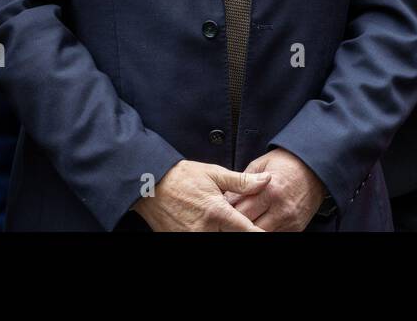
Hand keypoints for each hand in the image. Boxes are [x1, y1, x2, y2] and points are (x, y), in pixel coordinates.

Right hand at [132, 160, 269, 231]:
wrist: (150, 185)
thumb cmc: (183, 177)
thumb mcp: (214, 173)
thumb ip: (241, 182)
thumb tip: (266, 181)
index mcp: (217, 212)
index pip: (248, 231)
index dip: (260, 233)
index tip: (267, 233)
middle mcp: (205, 230)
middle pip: (234, 239)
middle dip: (240, 232)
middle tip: (242, 223)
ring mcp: (192, 238)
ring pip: (219, 241)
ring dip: (224, 232)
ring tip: (224, 223)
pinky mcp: (181, 241)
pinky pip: (203, 242)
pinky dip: (211, 235)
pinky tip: (213, 227)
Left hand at [225, 148, 325, 231]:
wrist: (316, 167)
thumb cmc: (288, 163)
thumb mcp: (261, 164)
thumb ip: (243, 181)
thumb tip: (227, 197)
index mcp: (269, 190)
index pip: (240, 211)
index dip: (229, 211)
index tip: (223, 209)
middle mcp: (280, 208)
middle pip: (249, 225)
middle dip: (238, 221)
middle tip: (231, 216)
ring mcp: (289, 220)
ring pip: (261, 233)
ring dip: (251, 227)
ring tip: (247, 218)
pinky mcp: (296, 227)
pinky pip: (275, 234)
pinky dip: (266, 229)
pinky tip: (261, 220)